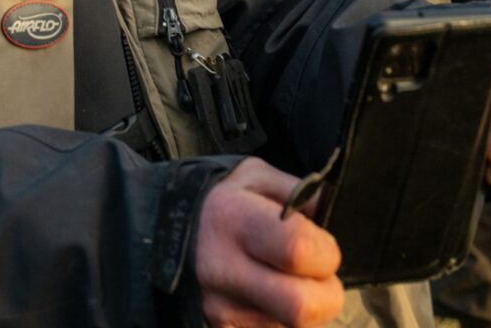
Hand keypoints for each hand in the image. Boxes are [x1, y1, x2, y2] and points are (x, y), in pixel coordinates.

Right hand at [196, 158, 343, 327]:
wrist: (153, 230)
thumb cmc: (212, 200)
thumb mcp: (252, 176)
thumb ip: (300, 192)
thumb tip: (336, 210)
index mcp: (234, 220)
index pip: (299, 251)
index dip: (326, 253)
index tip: (321, 246)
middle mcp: (224, 271)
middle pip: (301, 307)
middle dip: (326, 295)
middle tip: (315, 276)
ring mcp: (219, 309)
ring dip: (304, 311)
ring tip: (283, 282)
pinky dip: (280, 322)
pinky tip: (266, 300)